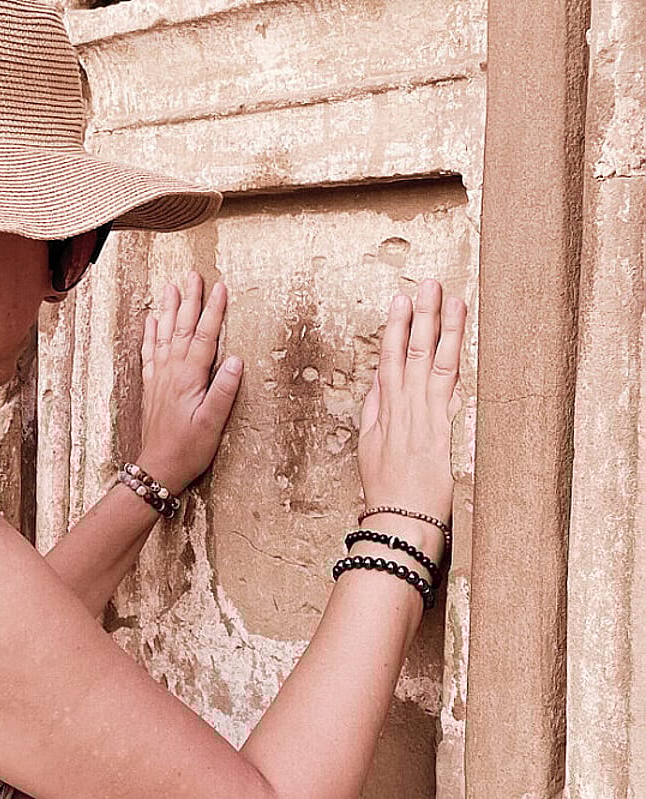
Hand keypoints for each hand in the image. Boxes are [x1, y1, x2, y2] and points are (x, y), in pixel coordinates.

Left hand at [137, 271, 242, 491]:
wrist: (158, 467)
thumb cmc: (189, 449)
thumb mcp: (213, 423)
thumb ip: (224, 391)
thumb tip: (237, 359)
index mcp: (189, 378)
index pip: (204, 337)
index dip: (213, 311)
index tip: (220, 287)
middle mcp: (171, 372)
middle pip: (181, 328)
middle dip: (189, 300)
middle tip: (193, 275)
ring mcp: (159, 378)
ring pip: (163, 335)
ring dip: (168, 310)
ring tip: (170, 287)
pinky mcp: (152, 387)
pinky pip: (149, 352)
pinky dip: (150, 334)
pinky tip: (150, 320)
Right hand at [358, 279, 465, 524]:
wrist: (399, 519)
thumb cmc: (387, 493)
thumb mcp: (370, 449)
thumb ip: (375, 413)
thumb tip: (379, 386)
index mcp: (383, 412)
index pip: (388, 360)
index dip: (393, 328)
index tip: (399, 302)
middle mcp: (400, 406)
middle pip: (407, 350)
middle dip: (417, 315)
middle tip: (425, 284)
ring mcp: (421, 412)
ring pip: (429, 358)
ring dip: (438, 324)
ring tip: (446, 295)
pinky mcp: (440, 423)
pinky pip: (447, 379)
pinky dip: (452, 351)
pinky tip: (459, 332)